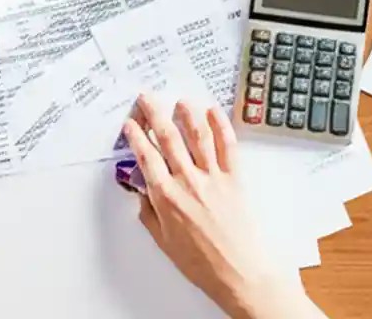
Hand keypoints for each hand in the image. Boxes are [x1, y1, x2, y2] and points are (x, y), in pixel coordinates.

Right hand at [122, 95, 322, 318]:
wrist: (240, 273)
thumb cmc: (203, 263)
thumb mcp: (164, 241)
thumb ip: (150, 213)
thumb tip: (141, 193)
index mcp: (167, 197)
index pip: (146, 157)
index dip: (136, 136)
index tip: (131, 123)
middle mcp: (188, 182)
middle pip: (167, 138)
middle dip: (155, 114)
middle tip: (147, 99)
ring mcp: (213, 178)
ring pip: (197, 136)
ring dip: (186, 114)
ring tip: (179, 100)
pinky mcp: (235, 179)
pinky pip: (228, 145)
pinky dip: (221, 125)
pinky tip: (213, 112)